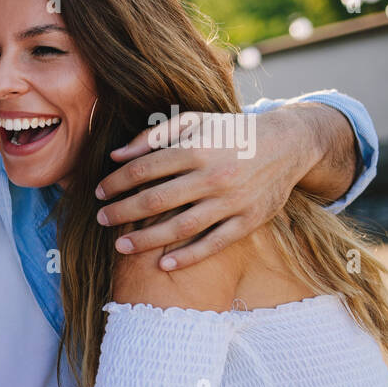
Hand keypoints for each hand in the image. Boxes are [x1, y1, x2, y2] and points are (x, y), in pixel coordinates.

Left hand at [95, 110, 303, 270]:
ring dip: (147, 240)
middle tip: (101, 220)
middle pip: (156, 200)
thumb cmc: (230, 132)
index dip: (116, 182)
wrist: (288, 143)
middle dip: (122, 212)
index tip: (98, 192)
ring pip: (181, 227)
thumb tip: (116, 156)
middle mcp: (213, 176)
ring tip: (120, 246)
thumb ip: (154, 136)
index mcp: (196, 148)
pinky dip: (189, 256)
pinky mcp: (249, 220)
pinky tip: (164, 265)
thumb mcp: (195, 122)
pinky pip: (214, 243)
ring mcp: (232, 201)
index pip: (143, 170)